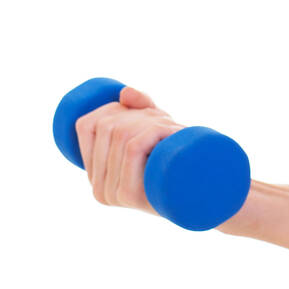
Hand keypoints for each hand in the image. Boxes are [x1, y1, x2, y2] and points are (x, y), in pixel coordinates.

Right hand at [73, 86, 185, 216]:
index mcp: (95, 176)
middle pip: (108, 127)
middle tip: (163, 120)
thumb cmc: (175, 159)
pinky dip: (150, 131)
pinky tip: (165, 133)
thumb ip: (140, 106)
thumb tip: (125, 93)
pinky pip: (133, 148)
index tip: (138, 110)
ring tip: (169, 126)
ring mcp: (114, 194)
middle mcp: (98, 189)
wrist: (202, 193)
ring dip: (149, 120)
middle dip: (136, 112)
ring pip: (122, 133)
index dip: (111, 107)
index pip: (86, 126)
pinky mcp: (132, 195)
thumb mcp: (155, 130)